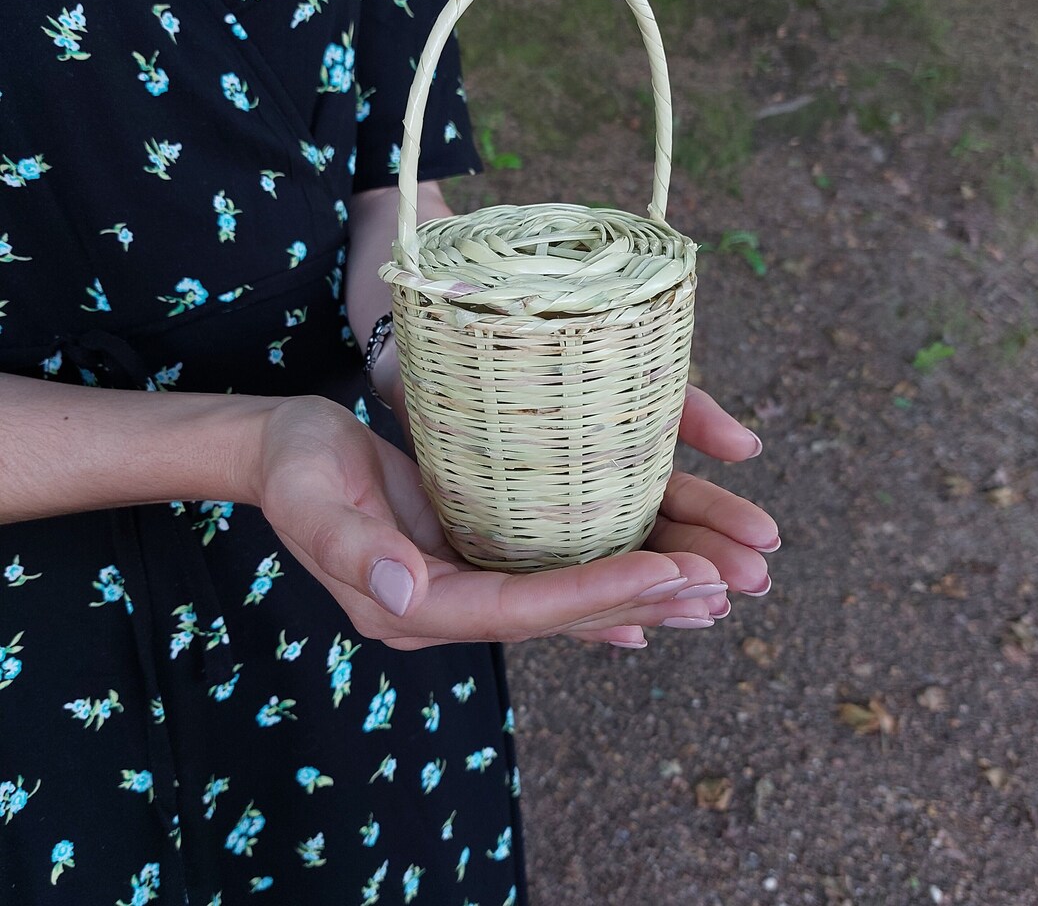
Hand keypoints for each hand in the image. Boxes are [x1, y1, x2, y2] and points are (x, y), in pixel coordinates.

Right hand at [253, 394, 768, 650]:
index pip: (519, 609)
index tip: (672, 571)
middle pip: (556, 615)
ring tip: (712, 594)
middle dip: (640, 598)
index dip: (596, 593)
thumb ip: (354, 552)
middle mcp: (444, 607)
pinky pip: (549, 581)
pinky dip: (603, 585)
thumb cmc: (296, 463)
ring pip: (563, 603)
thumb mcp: (312, 497)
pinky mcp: (473, 559)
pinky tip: (654, 590)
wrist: (284, 452)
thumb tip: (409, 593)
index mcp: (410, 604)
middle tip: (722, 585)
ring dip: (638, 598)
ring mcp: (462, 586)